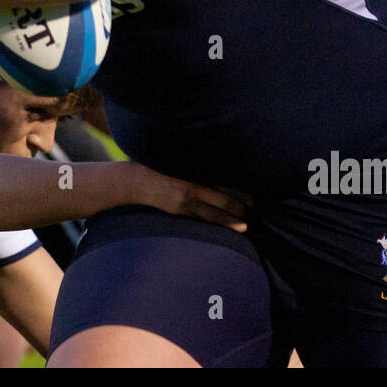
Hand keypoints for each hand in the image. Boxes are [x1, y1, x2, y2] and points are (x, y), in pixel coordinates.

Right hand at [128, 162, 251, 231]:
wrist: (135, 180)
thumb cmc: (158, 164)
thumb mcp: (178, 159)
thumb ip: (196, 163)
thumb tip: (220, 162)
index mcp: (194, 172)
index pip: (223, 182)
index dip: (239, 191)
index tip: (251, 197)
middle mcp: (192, 187)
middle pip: (223, 199)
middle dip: (238, 207)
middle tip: (250, 209)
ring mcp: (185, 202)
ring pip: (213, 214)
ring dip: (230, 221)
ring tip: (244, 226)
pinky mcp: (178, 211)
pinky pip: (200, 219)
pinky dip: (214, 223)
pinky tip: (223, 227)